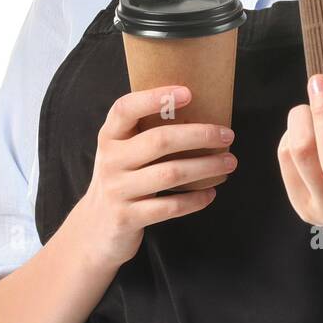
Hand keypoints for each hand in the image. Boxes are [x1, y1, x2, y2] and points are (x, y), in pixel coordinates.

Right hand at [76, 85, 235, 268]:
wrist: (93, 230)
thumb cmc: (120, 181)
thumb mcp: (122, 153)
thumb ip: (145, 133)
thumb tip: (198, 112)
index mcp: (109, 137)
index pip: (125, 108)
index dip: (155, 97)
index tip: (188, 92)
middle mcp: (110, 160)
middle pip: (159, 141)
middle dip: (199, 136)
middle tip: (227, 135)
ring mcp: (117, 190)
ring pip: (170, 174)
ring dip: (206, 167)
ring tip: (229, 163)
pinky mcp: (128, 218)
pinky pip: (169, 207)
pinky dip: (195, 200)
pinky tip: (211, 193)